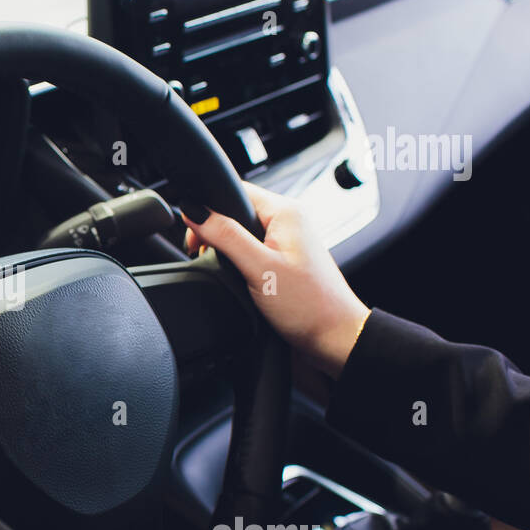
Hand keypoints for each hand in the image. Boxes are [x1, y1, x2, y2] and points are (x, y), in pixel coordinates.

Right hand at [183, 182, 369, 377]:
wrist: (334, 338)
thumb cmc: (309, 306)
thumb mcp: (259, 268)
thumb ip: (226, 236)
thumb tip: (195, 211)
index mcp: (286, 211)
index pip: (235, 190)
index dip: (208, 209)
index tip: (195, 236)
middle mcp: (289, 220)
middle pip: (236, 210)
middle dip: (214, 231)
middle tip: (203, 255)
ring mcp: (287, 240)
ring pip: (242, 232)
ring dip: (226, 248)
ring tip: (224, 269)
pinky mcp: (284, 259)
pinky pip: (252, 249)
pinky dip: (238, 261)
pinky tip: (238, 277)